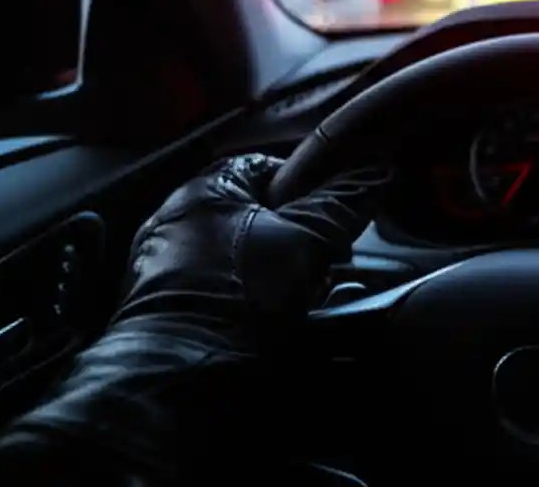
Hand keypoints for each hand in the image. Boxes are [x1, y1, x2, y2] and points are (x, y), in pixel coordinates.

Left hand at [0, 154, 386, 483]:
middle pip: (252, 211)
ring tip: (296, 294)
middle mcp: (175, 218)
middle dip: (291, 233)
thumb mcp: (308, 241)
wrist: (183, 372)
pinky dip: (241, 296)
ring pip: (234, 251)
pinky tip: (262, 317)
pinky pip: (213, 285)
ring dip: (268, 268)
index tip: (331, 214)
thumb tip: (378, 172)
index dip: (308, 188)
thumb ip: (343, 202)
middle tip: (320, 259)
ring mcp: (161, 263)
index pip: (267, 166)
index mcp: (205, 187)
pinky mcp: (159, 305)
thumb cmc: (238, 296)